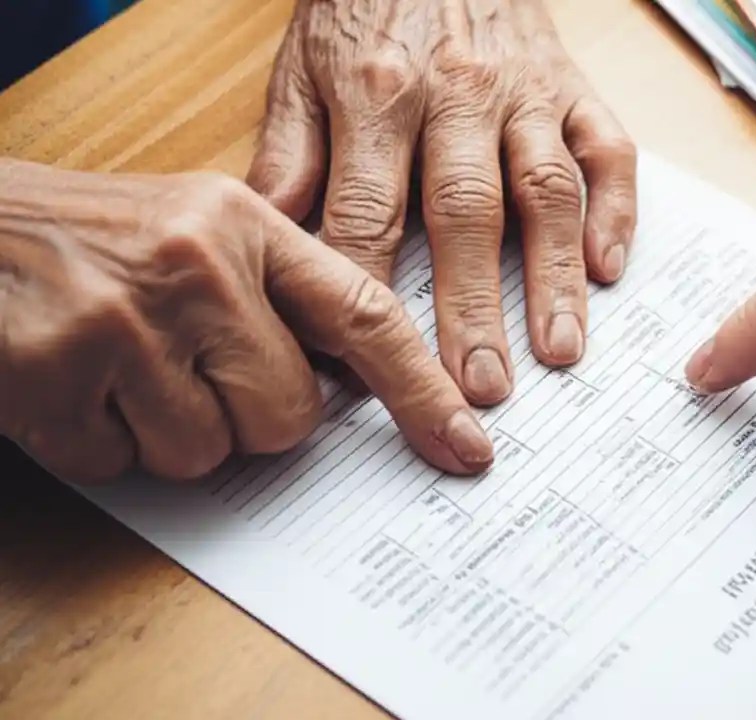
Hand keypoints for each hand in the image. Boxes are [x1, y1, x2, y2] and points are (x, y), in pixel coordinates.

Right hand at [0, 161, 492, 482]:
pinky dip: (103, 444)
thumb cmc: (97, 237)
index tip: (466, 445)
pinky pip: (124, 468)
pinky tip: (77, 386)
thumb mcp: (201, 228)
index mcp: (244, 222)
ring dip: (169, 433)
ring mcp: (123, 323)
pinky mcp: (55, 379)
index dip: (421, 389)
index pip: (364, 314)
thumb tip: (363, 382)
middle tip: (190, 369)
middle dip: (247, 417)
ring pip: (207, 452)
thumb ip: (282, 291)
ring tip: (124, 367)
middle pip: (288, 415)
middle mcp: (195, 265)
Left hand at [247, 0, 636, 406]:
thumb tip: (275, 243)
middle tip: (479, 388)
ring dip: (554, 276)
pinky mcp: (572, 85)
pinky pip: (607, 149)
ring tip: (559, 351)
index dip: (367, 296)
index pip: (368, 214)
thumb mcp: (300, 66)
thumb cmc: (364, 5)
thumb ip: (289, 155)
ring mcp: (525, 91)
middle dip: (472, 308)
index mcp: (378, 93)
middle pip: (464, 214)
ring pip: (545, 190)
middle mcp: (458, 94)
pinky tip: (611, 268)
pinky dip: (617, 208)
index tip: (366, 369)